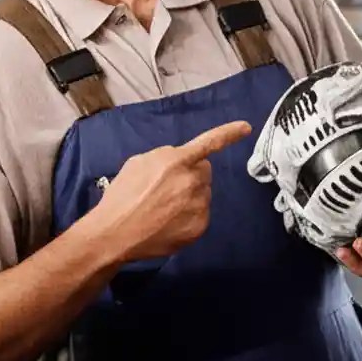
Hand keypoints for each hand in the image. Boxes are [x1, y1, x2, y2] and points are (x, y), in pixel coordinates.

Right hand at [96, 120, 252, 262]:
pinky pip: (201, 214)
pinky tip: (168, 222)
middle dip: (190, 175)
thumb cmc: (121, 196)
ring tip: (163, 208)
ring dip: (190, 196)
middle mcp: (192, 181)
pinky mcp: (200, 226)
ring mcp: (198, 205)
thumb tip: (177, 162)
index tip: (246, 127)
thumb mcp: (137, 164)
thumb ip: (163, 158)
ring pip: (203, 193)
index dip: (228, 133)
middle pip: (204, 171)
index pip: (208, 142)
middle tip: (167, 188)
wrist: (115, 234)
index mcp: (175, 161)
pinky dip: (189, 216)